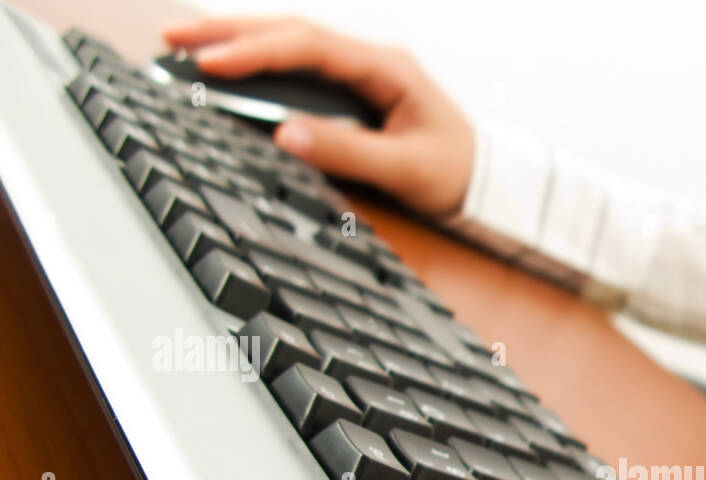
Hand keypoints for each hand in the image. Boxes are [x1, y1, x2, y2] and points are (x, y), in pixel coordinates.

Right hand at [161, 16, 473, 216]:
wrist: (489, 179)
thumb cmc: (456, 172)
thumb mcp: (404, 167)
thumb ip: (347, 151)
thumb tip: (287, 135)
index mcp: (386, 68)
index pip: (309, 46)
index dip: (257, 51)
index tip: (213, 62)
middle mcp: (371, 60)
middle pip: (291, 31)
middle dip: (231, 32)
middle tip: (174, 37)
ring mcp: (362, 72)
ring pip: (291, 43)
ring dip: (240, 41)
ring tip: (185, 44)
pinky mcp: (354, 91)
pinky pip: (300, 66)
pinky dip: (261, 63)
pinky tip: (229, 65)